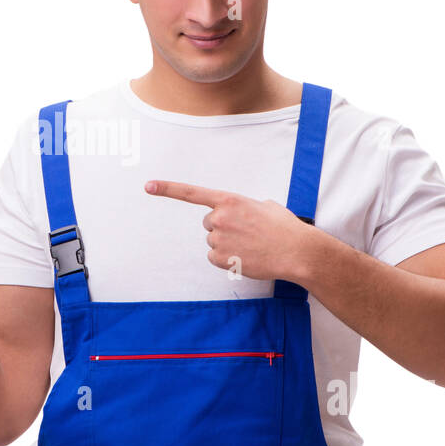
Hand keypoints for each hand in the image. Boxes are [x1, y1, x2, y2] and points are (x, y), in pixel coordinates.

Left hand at [144, 179, 311, 281]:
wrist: (296, 251)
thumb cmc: (285, 228)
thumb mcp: (267, 206)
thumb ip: (247, 206)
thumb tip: (246, 212)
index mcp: (229, 200)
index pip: (191, 193)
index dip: (167, 189)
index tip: (148, 186)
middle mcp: (219, 217)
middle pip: (209, 223)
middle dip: (223, 227)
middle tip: (247, 232)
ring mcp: (218, 239)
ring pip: (213, 241)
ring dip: (227, 244)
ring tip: (251, 245)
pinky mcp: (220, 258)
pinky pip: (215, 257)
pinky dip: (228, 259)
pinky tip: (246, 257)